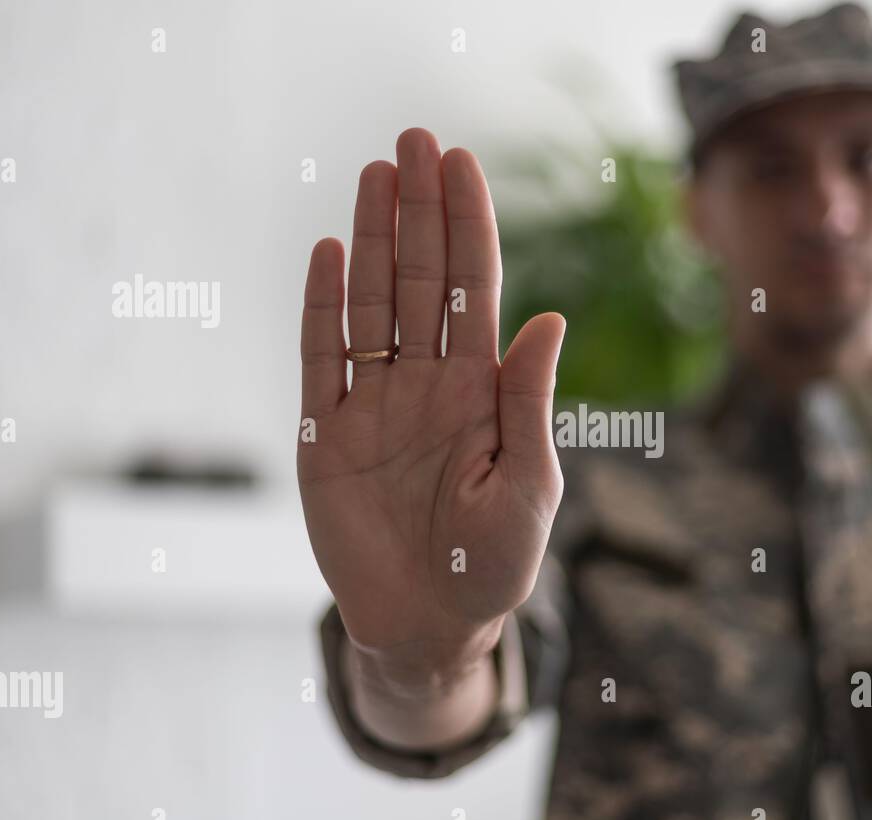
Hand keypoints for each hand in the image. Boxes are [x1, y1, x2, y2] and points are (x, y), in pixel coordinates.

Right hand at [296, 128, 564, 687]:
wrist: (429, 625)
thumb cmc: (493, 563)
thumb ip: (529, 402)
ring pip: (371, 305)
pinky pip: (321, 359)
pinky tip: (327, 254)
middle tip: (414, 141)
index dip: (468, 226)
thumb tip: (550, 318)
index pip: (475, 289)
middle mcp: (427, 383)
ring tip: (374, 176)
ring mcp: (375, 404)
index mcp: (479, 390)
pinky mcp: (328, 434)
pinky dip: (321, 308)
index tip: (462, 164)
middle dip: (418, 212)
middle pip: (421, 281)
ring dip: (371, 241)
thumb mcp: (528, 485)